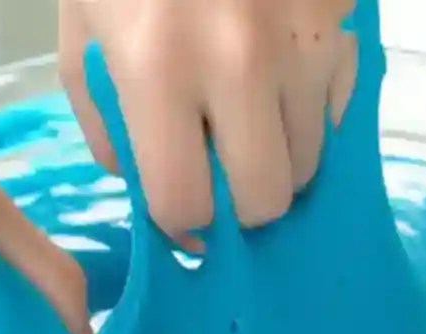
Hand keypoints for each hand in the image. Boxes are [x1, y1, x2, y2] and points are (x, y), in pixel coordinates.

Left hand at [58, 0, 359, 248]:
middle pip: (268, 198)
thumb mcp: (83, 29)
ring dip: (280, 153)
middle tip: (225, 171)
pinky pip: (339, 104)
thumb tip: (148, 188)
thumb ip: (105, 120)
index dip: (184, 222)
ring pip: (313, 158)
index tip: (185, 213)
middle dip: (244, 200)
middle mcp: (239, 62)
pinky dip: (312, 108)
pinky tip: (281, 73)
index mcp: (155, 67)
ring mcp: (302, 39)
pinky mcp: (343, 20)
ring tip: (249, 110)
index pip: (187, 202)